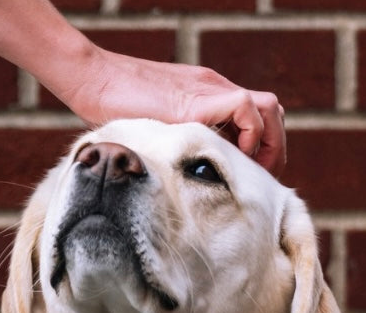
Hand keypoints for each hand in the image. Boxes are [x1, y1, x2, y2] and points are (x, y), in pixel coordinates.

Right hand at [51, 47, 286, 174]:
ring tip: (252, 171)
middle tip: (259, 179)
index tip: (249, 177)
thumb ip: (167, 143)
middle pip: (270, 112)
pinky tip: (232, 157)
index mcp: (205, 96)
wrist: (92, 78)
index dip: (261, 148)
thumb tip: (166, 181)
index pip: (254, 117)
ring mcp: (209, 91)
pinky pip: (246, 107)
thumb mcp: (148, 128)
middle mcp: (214, 90)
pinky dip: (249, 134)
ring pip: (268, 108)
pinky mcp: (199, 99)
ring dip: (268, 144)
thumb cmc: (107, 106)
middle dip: (273, 149)